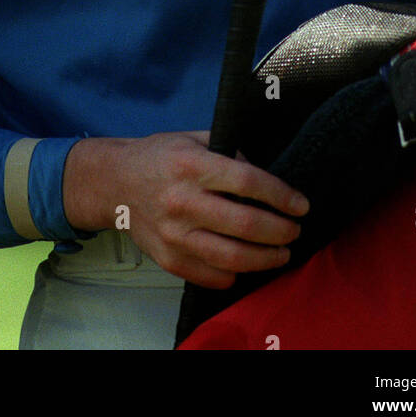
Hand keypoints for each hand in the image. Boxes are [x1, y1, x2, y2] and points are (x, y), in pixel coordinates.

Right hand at [62, 131, 308, 288]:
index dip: (281, 195)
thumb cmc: (160, 157)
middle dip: (281, 231)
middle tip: (295, 231)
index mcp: (191, 166)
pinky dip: (236, 274)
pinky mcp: (168, 259)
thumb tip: (267, 176)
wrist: (115, 183)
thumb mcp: (194, 140)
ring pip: (232, 257)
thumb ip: (230, 153)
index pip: (248, 182)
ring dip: (266, 259)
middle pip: (245, 224)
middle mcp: (182, 201)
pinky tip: (247, 264)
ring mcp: (174, 234)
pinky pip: (211, 276)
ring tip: (282, 253)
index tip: (301, 205)